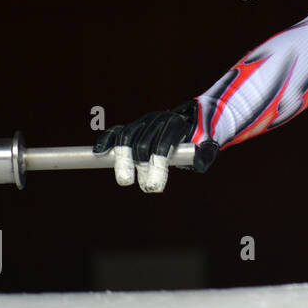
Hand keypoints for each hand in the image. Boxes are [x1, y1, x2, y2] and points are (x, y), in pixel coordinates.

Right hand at [93, 100, 217, 191]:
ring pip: (127, 138)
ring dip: (124, 160)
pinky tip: (99, 153)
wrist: (193, 123)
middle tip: (148, 187)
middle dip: (143, 167)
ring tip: (126, 180)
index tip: (156, 187)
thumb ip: (205, 155)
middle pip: (143, 143)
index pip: (163, 144)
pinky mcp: (133, 128)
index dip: (158, 165)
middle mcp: (157, 119)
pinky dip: (106, 141)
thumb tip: (197, 164)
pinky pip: (116, 132)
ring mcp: (143, 122)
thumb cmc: (200, 139)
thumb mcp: (208, 147)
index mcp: (176, 123)